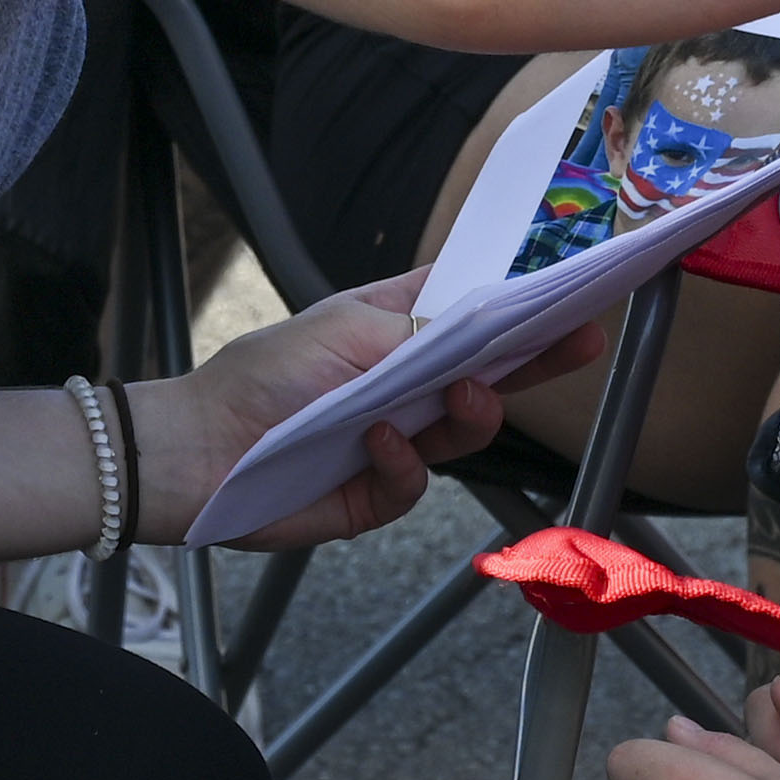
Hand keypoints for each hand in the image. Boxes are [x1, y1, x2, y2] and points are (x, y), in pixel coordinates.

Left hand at [127, 268, 605, 548]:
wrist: (197, 452)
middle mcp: (403, 383)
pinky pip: (415, 480)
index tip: (566, 288)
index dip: (517, 302)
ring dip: (473, 414)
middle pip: (487, 369)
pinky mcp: (378, 491)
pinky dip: (403, 461)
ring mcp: (397, 439)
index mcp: (396, 328)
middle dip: (535, 356)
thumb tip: (480, 326)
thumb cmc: (263, 374)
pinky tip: (377, 442)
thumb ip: (420, 330)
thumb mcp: (346, 329)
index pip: (470, 309)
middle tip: (581, 339)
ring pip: (464, 430)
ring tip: (465, 397)